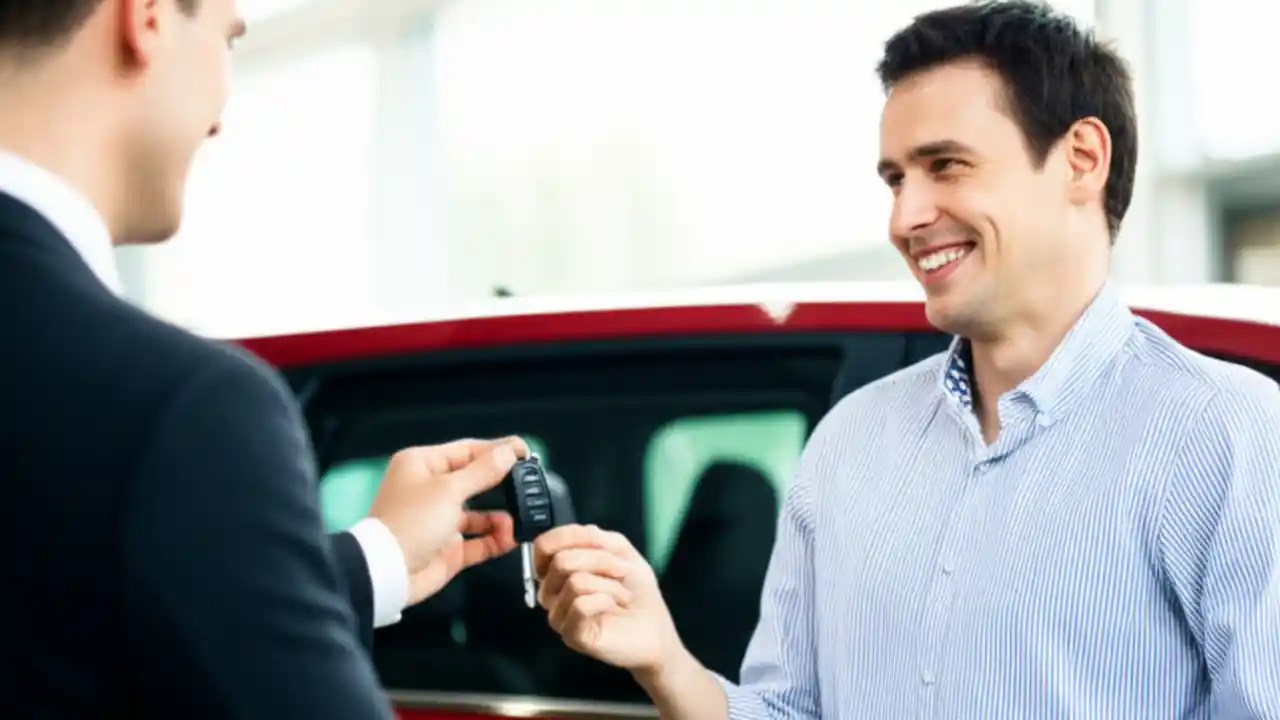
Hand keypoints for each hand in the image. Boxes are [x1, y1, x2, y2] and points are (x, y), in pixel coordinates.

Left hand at [368, 437, 527, 603]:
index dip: (497, 450)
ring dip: (502, 516)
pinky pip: (479, 540)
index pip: (467, 451)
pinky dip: (496, 539)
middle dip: (503, 483)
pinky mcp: (448, 548)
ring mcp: (439, 520)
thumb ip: (483, 471)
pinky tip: (511, 537)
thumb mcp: (448, 489)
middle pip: (475, 480)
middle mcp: (430, 490)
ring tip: (522, 516)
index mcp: (422, 465)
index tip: (524, 451)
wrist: (386, 573)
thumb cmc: (409, 522)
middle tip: (530, 482)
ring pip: (480, 513)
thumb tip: (508, 452)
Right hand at [533, 524, 684, 676]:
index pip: (543, 546)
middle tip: (623, 572)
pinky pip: (581, 605)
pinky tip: (615, 608)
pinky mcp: (572, 635)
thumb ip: (594, 537)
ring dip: (609, 584)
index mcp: (560, 572)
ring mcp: (560, 616)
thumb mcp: (619, 551)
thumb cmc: (637, 590)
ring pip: (573, 582)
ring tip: (622, 595)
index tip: (601, 543)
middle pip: (561, 561)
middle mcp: (553, 593)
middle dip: (601, 560)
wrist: (655, 629)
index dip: (569, 537)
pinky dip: (606, 600)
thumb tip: (575, 533)